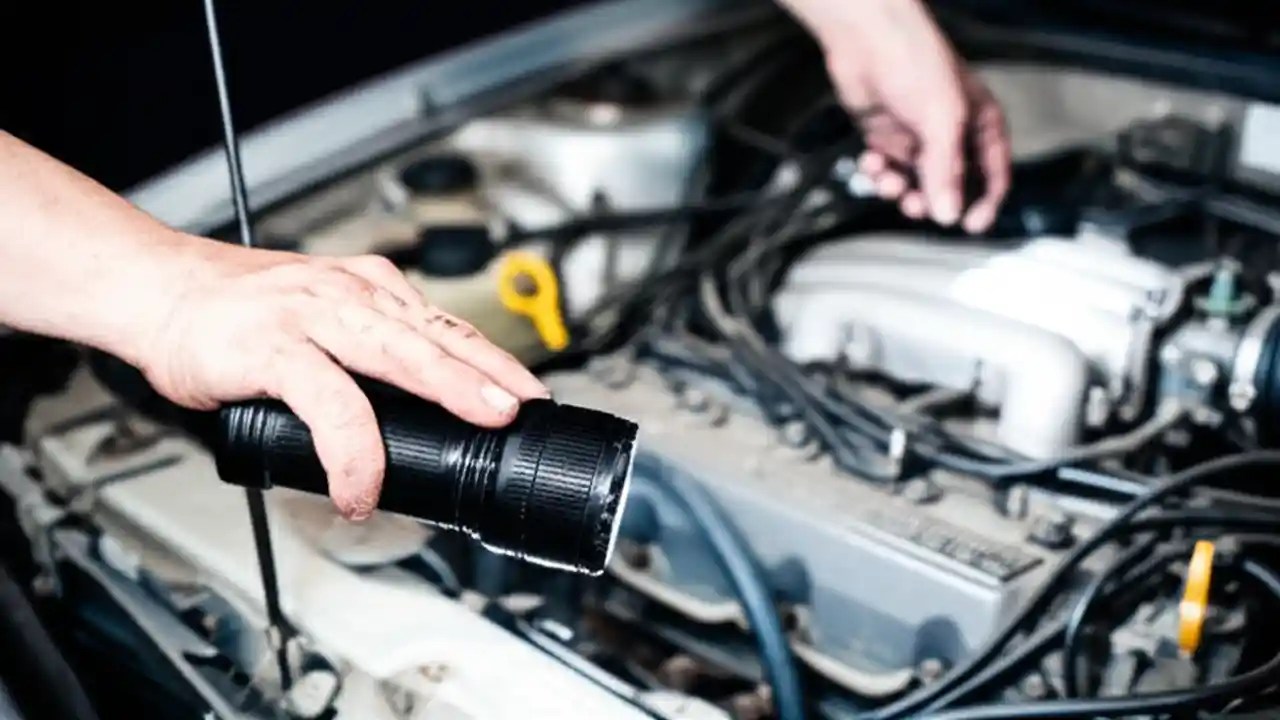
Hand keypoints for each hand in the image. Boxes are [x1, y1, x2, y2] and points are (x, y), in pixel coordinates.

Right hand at [133, 237, 548, 519]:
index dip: (492, 361)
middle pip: (434, 336)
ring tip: (487, 422)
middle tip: (528, 406)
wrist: (156, 290)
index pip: (444, 326)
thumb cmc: (235, 313)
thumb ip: (362, 354)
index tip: (531, 395)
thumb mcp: (318, 319)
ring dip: (449, 387)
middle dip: (490, 372)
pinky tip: (361, 483)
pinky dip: (351, 447)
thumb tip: (409, 414)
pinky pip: (329, 400)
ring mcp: (313, 317)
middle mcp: (349, 295)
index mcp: (367, 291)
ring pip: (396, 354)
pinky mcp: (273, 347)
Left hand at [778, 0, 1010, 232]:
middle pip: (949, 185)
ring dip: (899, 190)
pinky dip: (878, 173)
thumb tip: (948, 215)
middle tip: (915, 206)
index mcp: (979, 124)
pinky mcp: (887, 135)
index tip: (970, 226)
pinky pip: (887, 169)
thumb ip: (946, 171)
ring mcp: (917, 135)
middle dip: (931, 200)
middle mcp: (950, 133)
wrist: (866, 39)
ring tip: (888, 182)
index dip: (985, 202)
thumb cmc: (915, 63)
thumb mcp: (942, 120)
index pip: (994, 173)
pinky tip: (870, 162)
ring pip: (914, 182)